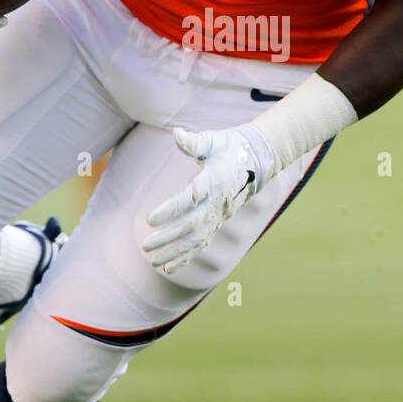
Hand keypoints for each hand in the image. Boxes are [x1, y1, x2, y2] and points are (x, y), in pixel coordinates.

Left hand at [143, 125, 273, 273]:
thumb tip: (176, 133)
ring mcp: (218, 216)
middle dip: (168, 237)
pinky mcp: (217, 222)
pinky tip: (168, 268)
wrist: (257, 162)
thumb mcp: (214, 140)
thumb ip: (194, 142)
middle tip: (145, 245)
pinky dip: (186, 258)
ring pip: (196, 240)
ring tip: (153, 262)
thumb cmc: (230, 148)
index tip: (149, 218)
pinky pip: (201, 244)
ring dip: (174, 252)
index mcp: (214, 181)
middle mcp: (217, 203)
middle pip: (191, 225)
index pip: (189, 198)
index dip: (170, 209)